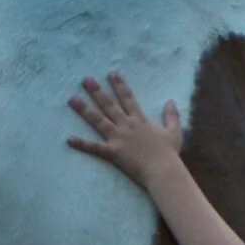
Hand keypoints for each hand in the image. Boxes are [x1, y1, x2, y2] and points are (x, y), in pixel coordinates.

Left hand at [65, 74, 184, 188]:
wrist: (163, 170)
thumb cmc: (169, 154)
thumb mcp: (174, 131)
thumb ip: (172, 115)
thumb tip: (170, 101)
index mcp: (140, 120)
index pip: (128, 98)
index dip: (119, 85)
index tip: (111, 73)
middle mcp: (127, 125)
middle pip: (109, 105)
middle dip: (97, 91)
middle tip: (85, 80)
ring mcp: (119, 138)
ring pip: (98, 120)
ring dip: (84, 110)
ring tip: (72, 99)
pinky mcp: (113, 152)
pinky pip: (95, 147)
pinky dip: (82, 144)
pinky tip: (69, 139)